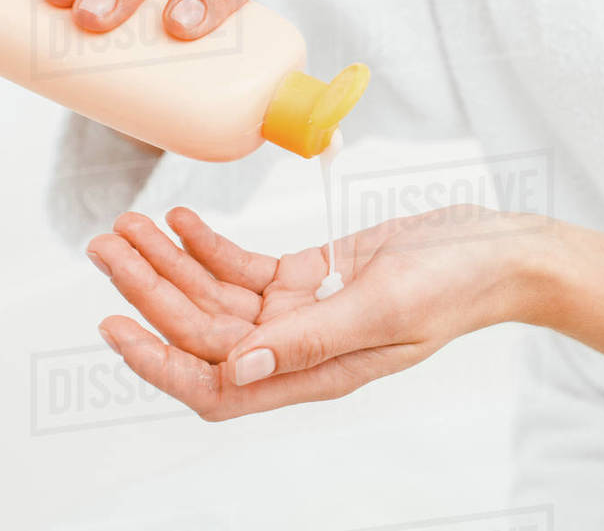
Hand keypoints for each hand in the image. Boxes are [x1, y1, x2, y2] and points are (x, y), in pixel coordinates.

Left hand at [86, 206, 545, 420]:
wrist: (497, 251)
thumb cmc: (456, 286)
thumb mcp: (384, 309)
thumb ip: (309, 339)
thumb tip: (234, 370)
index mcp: (313, 370)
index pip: (214, 383)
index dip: (158, 361)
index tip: (113, 323)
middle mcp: (298, 346)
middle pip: (203, 329)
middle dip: (150, 289)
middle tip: (106, 245)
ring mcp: (303, 310)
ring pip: (216, 293)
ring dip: (170, 261)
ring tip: (129, 225)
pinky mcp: (313, 275)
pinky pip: (245, 266)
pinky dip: (211, 244)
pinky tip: (183, 220)